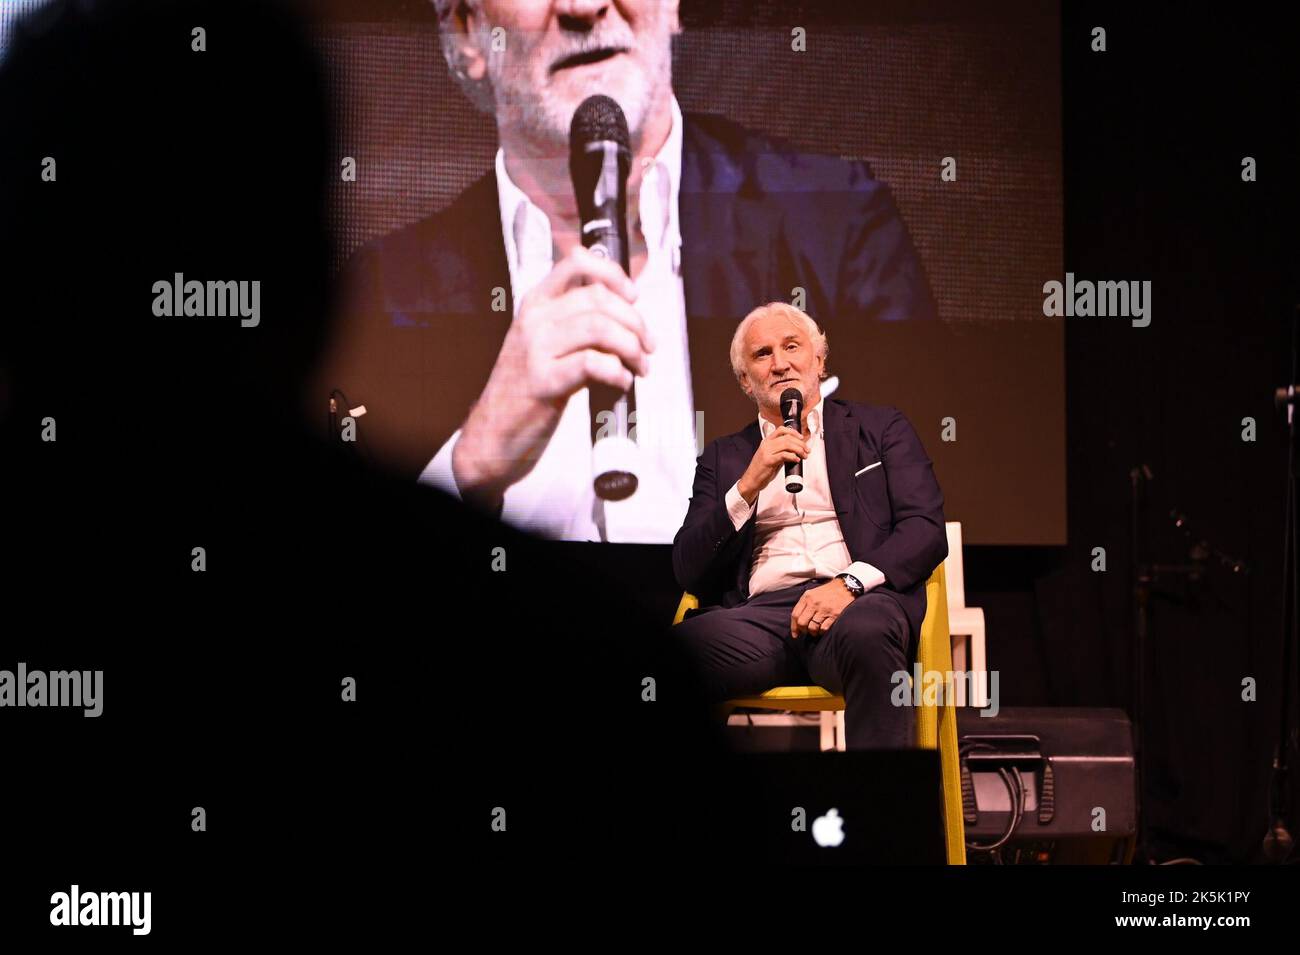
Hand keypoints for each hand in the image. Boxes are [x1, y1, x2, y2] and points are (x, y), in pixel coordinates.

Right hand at [452, 245, 654, 509]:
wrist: (494, 432)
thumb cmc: (525, 388)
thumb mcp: (543, 342)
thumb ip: (575, 322)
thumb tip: (625, 310)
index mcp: (535, 304)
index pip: (576, 263)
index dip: (613, 274)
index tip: (632, 296)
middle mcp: (534, 320)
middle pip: (598, 298)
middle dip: (635, 321)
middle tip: (647, 345)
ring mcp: (536, 350)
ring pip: (600, 328)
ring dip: (631, 347)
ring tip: (639, 366)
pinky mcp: (544, 381)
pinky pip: (593, 363)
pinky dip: (617, 371)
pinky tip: (620, 381)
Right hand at [737, 425, 810, 503]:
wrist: (751, 480)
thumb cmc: (761, 469)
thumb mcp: (770, 456)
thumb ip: (780, 451)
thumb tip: (795, 450)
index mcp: (767, 441)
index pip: (781, 430)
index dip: (793, 432)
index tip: (801, 438)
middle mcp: (766, 445)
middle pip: (787, 438)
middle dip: (800, 443)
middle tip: (807, 450)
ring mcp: (766, 452)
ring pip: (787, 445)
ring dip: (799, 450)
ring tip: (804, 456)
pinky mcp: (768, 461)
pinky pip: (784, 455)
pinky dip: (793, 456)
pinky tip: (797, 460)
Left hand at [790, 579, 854, 638]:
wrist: (844, 587)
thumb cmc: (827, 592)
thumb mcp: (812, 593)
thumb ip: (803, 605)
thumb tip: (797, 622)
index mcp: (807, 597)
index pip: (795, 615)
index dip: (794, 626)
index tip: (795, 634)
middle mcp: (814, 603)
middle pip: (802, 622)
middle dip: (803, 630)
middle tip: (806, 631)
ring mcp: (824, 609)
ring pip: (812, 627)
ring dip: (813, 632)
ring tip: (815, 631)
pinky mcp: (834, 615)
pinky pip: (824, 628)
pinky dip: (822, 631)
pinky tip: (823, 629)